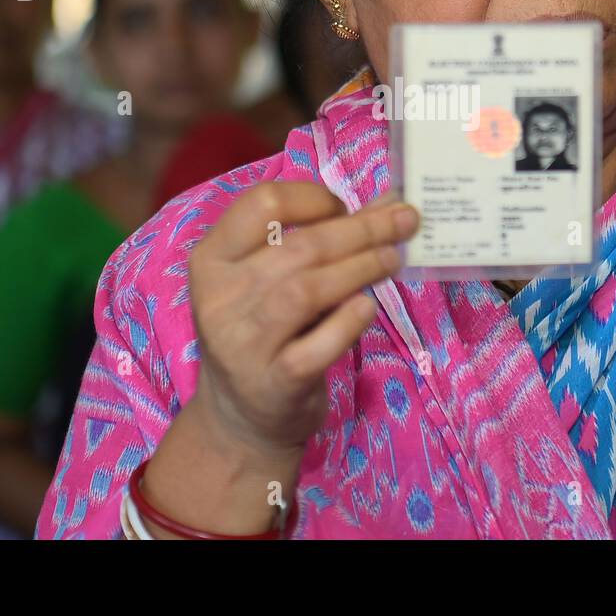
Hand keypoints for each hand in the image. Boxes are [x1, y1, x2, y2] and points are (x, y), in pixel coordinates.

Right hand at [187, 182, 417, 459]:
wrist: (240, 416)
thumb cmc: (263, 331)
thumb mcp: (274, 280)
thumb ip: (322, 237)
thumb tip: (388, 203)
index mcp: (212, 258)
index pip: (261, 205)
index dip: (313, 199)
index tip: (347, 210)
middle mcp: (219, 297)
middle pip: (297, 248)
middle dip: (359, 231)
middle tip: (403, 222)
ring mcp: (242, 343)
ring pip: (305, 292)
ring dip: (359, 268)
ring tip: (393, 259)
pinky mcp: (273, 382)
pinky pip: (316, 346)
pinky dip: (347, 322)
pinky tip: (367, 307)